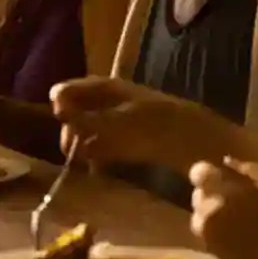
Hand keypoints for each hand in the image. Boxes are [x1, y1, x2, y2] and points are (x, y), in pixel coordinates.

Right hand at [50, 77, 231, 167]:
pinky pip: (106, 148)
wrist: (201, 146)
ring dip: (84, 145)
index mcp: (112, 89)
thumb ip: (88, 116)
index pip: (77, 88)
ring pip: (91, 132)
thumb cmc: (161, 127)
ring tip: (82, 163)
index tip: (56, 115)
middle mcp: (115, 102)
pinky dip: (98, 156)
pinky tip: (97, 169)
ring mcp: (123, 123)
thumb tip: (57, 106)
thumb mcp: (120, 120)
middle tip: (68, 151)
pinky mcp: (132, 144)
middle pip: (81, 112)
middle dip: (72, 129)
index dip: (63, 100)